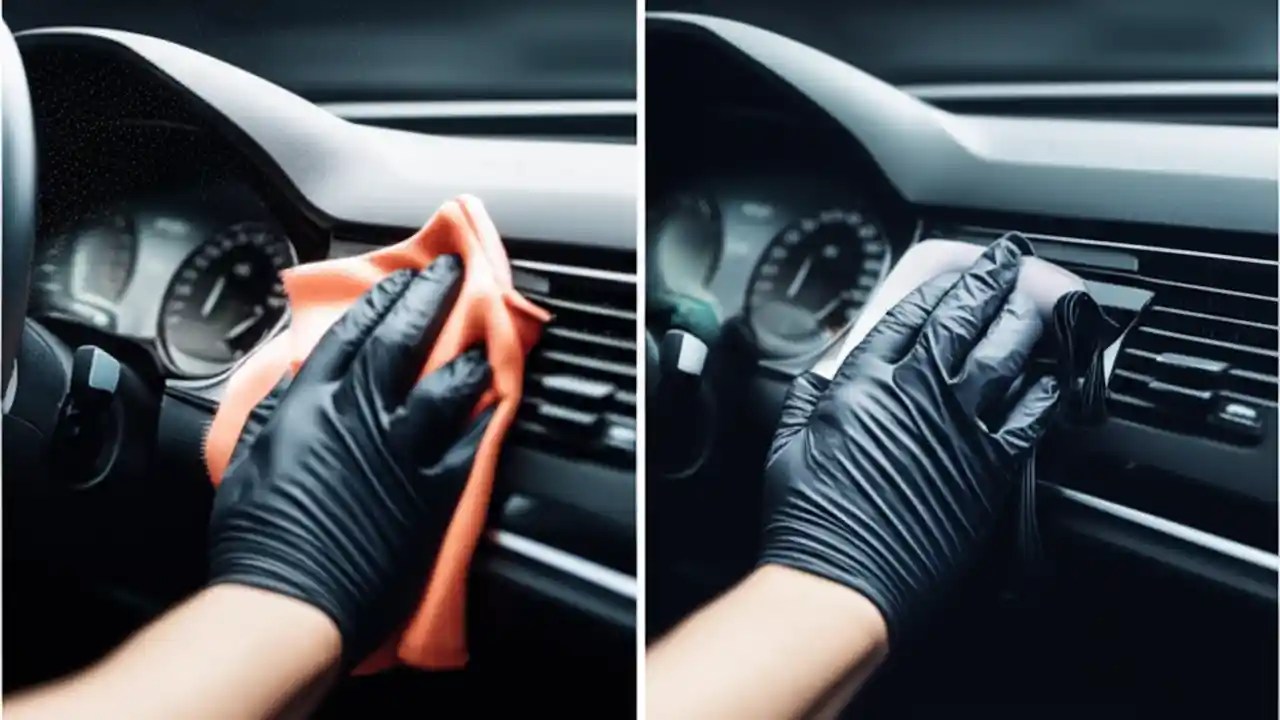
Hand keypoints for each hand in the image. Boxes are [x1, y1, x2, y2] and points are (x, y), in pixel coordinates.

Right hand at [207, 255, 491, 663]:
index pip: (354, 332)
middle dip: (432, 298)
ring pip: (448, 383)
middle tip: (455, 274)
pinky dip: (486, 415)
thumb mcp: (254, 453)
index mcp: (313, 402)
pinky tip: (498, 399)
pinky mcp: (434, 490)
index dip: (383, 300)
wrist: (289, 599)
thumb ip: (282, 407)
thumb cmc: (260, 537)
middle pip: (406, 339)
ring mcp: (404, 450)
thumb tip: (301, 378)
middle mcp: (363, 414)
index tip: (401, 281)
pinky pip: (471, 441)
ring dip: (468, 352)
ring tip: (485, 333)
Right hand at [760, 238, 1059, 647]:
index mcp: (865, 381)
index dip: (941, 285)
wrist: (841, 577)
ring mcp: (959, 427)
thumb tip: (819, 377)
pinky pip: (1031, 416)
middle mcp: (917, 393)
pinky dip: (1048, 390)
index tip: (957, 271)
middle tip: (1012, 260)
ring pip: (1007, 354)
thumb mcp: (788, 440)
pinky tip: (1057, 375)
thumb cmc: (810, 516)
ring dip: (1027, 319)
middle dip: (994, 281)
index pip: (912, 313)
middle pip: (966, 319)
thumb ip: (807, 397)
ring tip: (1042, 300)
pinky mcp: (988, 468)